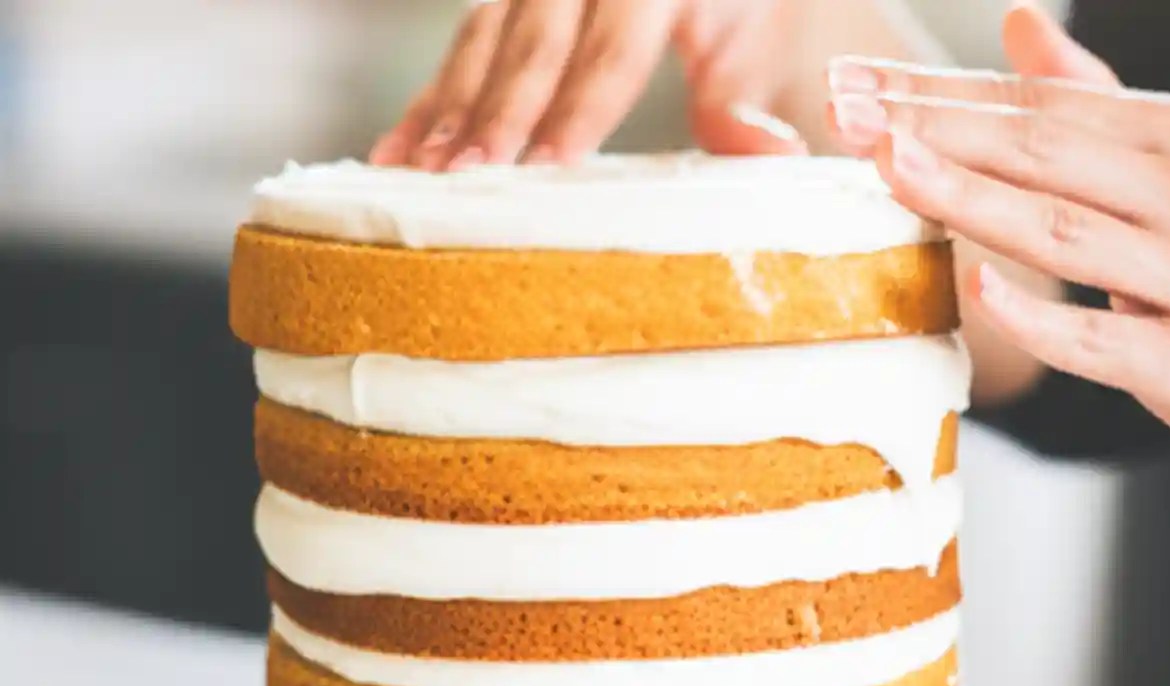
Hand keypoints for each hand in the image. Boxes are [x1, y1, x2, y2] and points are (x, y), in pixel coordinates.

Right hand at [370, 0, 806, 169]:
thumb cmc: (736, 7)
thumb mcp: (758, 37)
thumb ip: (749, 94)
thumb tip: (767, 153)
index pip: (614, 42)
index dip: (579, 105)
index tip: (547, 165)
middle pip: (536, 39)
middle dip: (497, 111)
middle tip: (464, 177)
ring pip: (484, 39)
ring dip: (448, 110)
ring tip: (416, 172)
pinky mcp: (509, 1)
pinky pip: (462, 47)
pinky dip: (428, 103)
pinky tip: (395, 149)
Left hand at [830, 4, 1169, 476]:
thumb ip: (1090, 98)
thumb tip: (1016, 24)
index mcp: (1167, 138)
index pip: (1034, 101)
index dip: (936, 89)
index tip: (850, 79)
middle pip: (1040, 150)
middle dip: (934, 127)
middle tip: (844, 112)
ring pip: (1064, 230)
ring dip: (972, 197)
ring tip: (892, 168)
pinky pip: (1104, 339)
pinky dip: (1041, 317)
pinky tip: (979, 291)